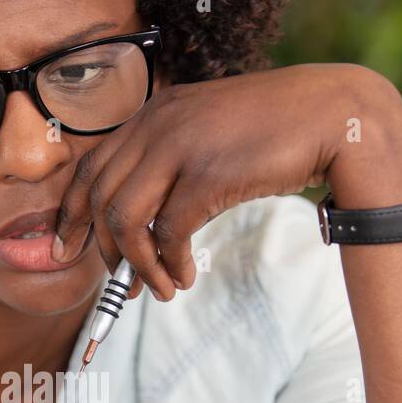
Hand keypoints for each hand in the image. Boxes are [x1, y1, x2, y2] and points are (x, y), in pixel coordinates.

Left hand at [52, 63, 401, 298]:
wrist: (334, 116)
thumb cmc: (277, 132)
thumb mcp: (210, 134)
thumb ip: (174, 161)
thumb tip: (147, 219)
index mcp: (155, 112)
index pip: (91, 164)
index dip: (72, 211)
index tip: (67, 246)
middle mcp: (159, 124)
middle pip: (101, 198)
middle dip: (105, 250)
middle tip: (122, 283)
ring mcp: (181, 147)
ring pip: (126, 220)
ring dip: (137, 266)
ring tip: (159, 290)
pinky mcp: (207, 175)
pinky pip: (167, 233)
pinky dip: (169, 264)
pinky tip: (183, 277)